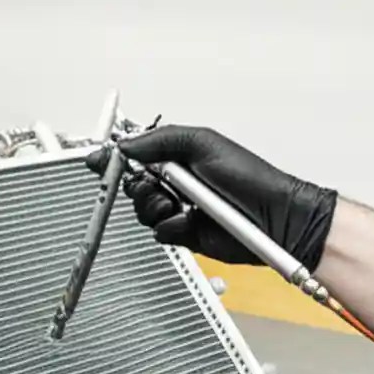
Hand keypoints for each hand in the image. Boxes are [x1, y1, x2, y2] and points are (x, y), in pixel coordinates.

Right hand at [88, 125, 337, 268]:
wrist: (273, 218)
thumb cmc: (249, 178)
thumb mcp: (204, 144)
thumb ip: (162, 139)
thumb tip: (127, 143)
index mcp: (178, 156)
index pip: (136, 155)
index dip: (116, 159)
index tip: (100, 161)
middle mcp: (175, 182)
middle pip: (133, 185)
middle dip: (140, 186)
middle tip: (159, 186)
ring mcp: (177, 209)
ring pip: (142, 211)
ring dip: (157, 207)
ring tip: (181, 205)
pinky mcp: (183, 234)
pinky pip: (159, 232)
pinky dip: (172, 227)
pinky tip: (191, 222)